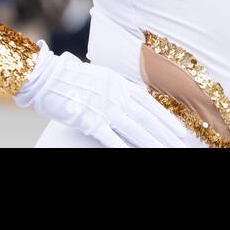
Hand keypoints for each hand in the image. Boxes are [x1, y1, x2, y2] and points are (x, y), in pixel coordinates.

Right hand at [14, 41, 195, 147]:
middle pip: (147, 118)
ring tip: (168, 151)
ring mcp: (104, 108)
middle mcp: (116, 95)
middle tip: (182, 146)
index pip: (150, 104)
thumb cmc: (71, 77)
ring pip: (135, 128)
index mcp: (120, 84)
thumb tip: (132, 99)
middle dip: (166, 133)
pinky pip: (111, 137)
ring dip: (153, 142)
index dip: (167, 119)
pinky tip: (138, 154)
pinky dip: (126, 147)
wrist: (48, 76)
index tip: (181, 131)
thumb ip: (117, 89)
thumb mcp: (101, 77)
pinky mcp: (89, 120)